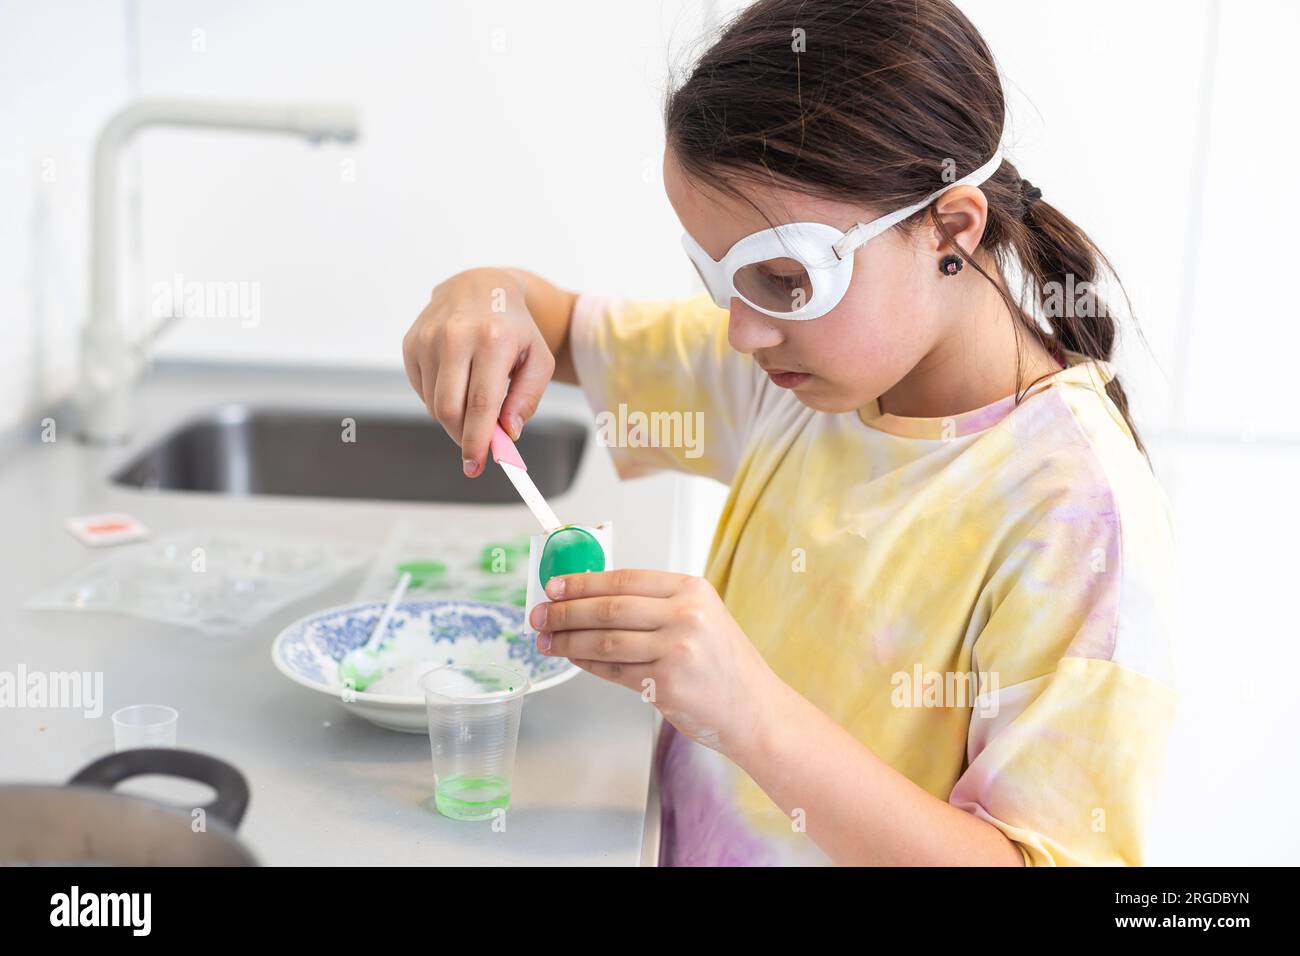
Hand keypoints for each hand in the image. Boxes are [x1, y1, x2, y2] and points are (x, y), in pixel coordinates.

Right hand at [402, 268, 554, 475]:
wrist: (480, 288)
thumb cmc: (515, 330)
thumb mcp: (538, 359)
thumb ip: (528, 398)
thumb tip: (508, 432)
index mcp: (492, 340)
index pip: (481, 403)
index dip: (477, 440)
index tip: (475, 466)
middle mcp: (456, 336)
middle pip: (450, 410)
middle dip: (462, 437)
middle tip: (475, 449)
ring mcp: (428, 339)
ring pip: (434, 404)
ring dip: (454, 417)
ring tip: (473, 400)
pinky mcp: (411, 344)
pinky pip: (423, 391)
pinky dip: (440, 398)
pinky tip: (456, 380)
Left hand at [531, 569, 782, 757]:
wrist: (755, 710)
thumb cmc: (724, 665)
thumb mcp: (701, 617)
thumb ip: (656, 605)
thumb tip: (592, 598)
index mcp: (692, 590)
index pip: (625, 579)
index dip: (583, 582)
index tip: (555, 586)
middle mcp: (686, 615)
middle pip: (609, 608)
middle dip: (566, 611)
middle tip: (539, 614)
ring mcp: (677, 650)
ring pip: (605, 640)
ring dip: (568, 640)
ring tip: (546, 640)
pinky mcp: (666, 683)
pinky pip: (614, 670)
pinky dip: (588, 663)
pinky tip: (573, 658)